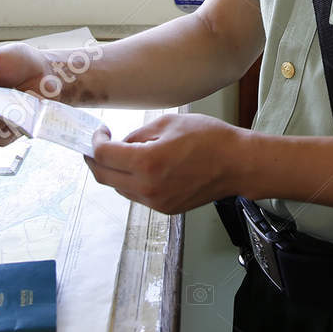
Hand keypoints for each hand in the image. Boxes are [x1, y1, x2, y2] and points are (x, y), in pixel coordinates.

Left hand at [84, 112, 246, 213]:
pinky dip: (133, 181)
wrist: (238, 164)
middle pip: (103, 177)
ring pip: (119, 188)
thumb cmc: (210, 139)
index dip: (95, 142)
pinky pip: (138, 195)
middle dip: (95, 160)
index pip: (103, 156)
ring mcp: (157, 202)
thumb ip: (138, 135)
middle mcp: (148, 187)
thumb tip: (120, 144)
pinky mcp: (166, 209)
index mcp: (147, 162)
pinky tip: (145, 167)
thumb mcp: (169, 122)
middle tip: (98, 145)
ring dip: (115, 172)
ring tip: (126, 154)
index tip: (100, 133)